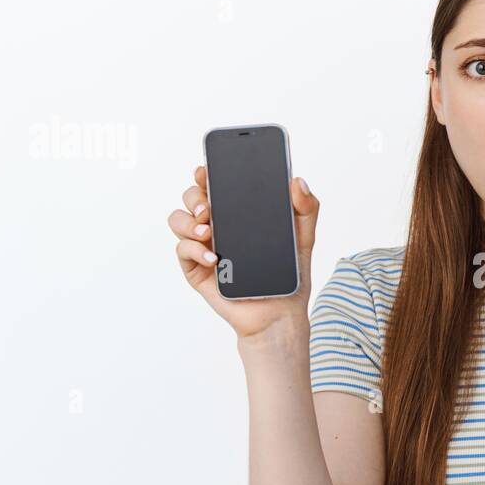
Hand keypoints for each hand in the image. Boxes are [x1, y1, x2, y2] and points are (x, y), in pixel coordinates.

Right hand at [167, 164, 319, 340]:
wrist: (281, 313)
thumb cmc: (289, 275)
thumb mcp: (303, 238)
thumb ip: (306, 208)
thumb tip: (297, 181)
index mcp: (237, 214)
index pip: (215, 185)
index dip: (205, 174)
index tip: (205, 170)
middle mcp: (216, 226)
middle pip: (191, 198)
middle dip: (194, 196)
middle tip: (208, 207)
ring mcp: (204, 247)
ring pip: (178, 220)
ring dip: (188, 222)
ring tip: (208, 232)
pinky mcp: (197, 269)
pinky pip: (182, 250)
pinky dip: (194, 250)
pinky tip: (213, 258)